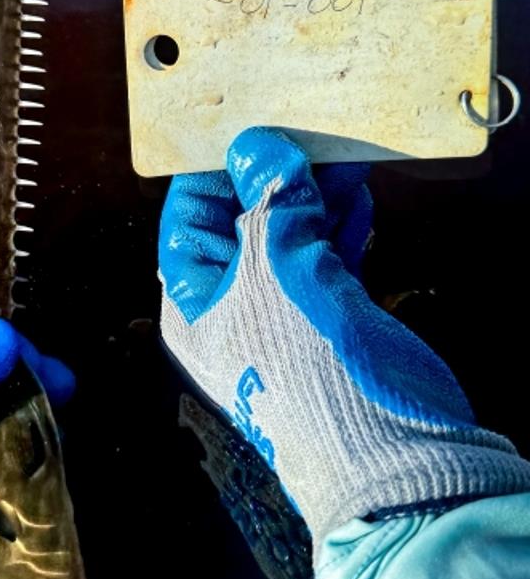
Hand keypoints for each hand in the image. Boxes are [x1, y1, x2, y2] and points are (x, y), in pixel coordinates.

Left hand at [159, 127, 528, 540]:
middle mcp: (230, 310)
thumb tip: (256, 148)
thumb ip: (269, 199)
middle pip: (243, 223)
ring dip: (315, 196)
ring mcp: (282, 318)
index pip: (188, 219)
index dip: (216, 172)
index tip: (250, 126)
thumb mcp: (278, 265)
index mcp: (193, 302)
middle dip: (275, 176)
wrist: (389, 452)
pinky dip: (341, 229)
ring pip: (291, 238)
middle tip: (307, 133)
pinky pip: (327, 262)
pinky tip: (358, 201)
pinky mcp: (329, 324)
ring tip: (343, 159)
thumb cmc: (308, 360)